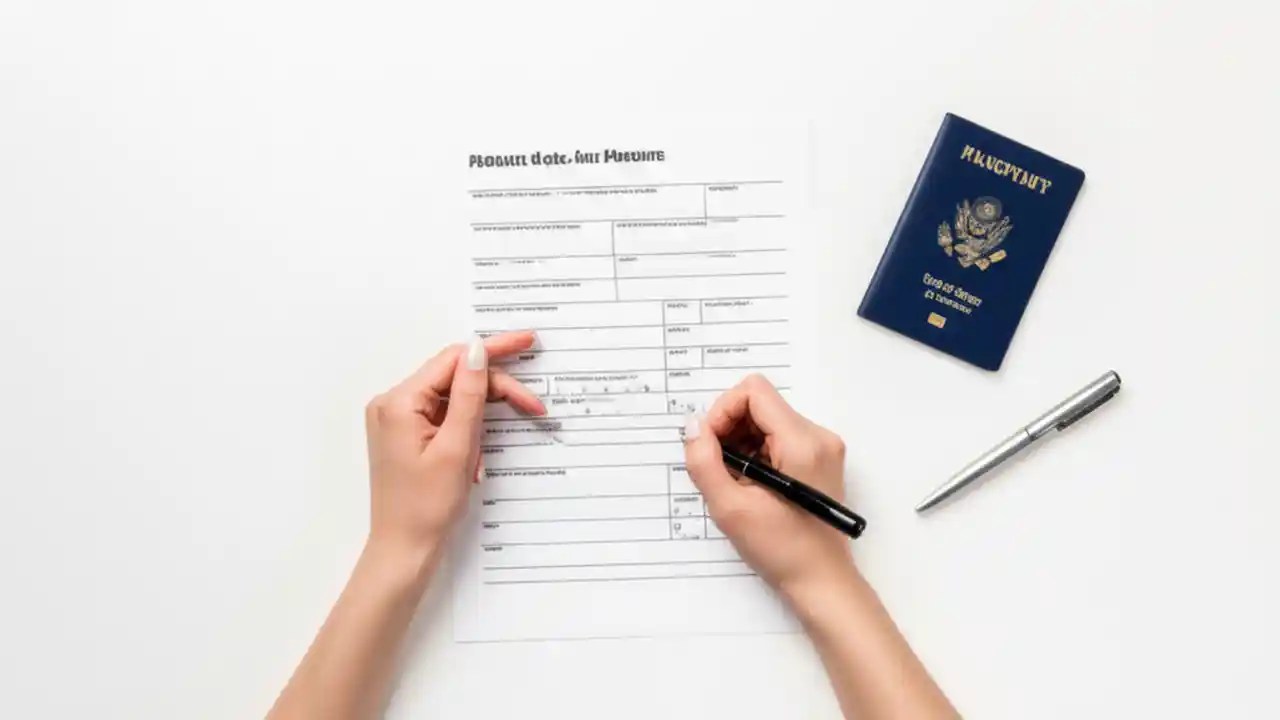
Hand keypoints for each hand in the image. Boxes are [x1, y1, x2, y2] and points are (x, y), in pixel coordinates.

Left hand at [364, 331, 543, 559]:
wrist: (404, 551)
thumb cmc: (425, 508)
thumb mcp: (456, 448)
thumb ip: (470, 395)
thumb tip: (478, 351)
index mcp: (398, 402)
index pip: (453, 360)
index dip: (493, 351)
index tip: (526, 343)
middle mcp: (393, 405)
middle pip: (455, 379)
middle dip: (494, 392)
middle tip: (532, 404)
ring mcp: (398, 421)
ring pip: (453, 400)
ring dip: (480, 420)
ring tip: (485, 457)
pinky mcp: (407, 436)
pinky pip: (445, 419)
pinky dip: (466, 434)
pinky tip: (472, 463)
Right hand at [683, 374, 854, 600]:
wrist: (821, 582)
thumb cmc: (782, 550)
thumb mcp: (731, 508)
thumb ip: (705, 462)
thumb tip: (693, 426)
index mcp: (802, 443)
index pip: (753, 391)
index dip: (722, 411)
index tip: (709, 445)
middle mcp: (818, 436)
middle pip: (760, 404)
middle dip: (729, 430)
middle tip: (718, 468)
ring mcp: (821, 448)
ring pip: (766, 421)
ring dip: (741, 443)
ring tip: (735, 482)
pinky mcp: (818, 459)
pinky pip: (778, 438)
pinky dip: (756, 454)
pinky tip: (750, 485)